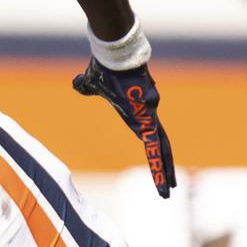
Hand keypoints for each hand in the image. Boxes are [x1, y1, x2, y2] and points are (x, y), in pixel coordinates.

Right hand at [73, 57, 175, 195]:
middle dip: (164, 168)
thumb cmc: (105, 67)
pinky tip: (162, 171)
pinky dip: (158, 160)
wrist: (113, 55)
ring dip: (164, 170)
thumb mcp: (91, 83)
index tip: (160, 168)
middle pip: (159, 146)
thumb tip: (76, 85)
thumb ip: (86, 87)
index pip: (150, 138)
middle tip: (170, 189)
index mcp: (136, 114)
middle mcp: (148, 116)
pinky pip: (154, 142)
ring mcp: (151, 115)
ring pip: (160, 148)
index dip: (156, 153)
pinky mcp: (149, 114)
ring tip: (168, 191)